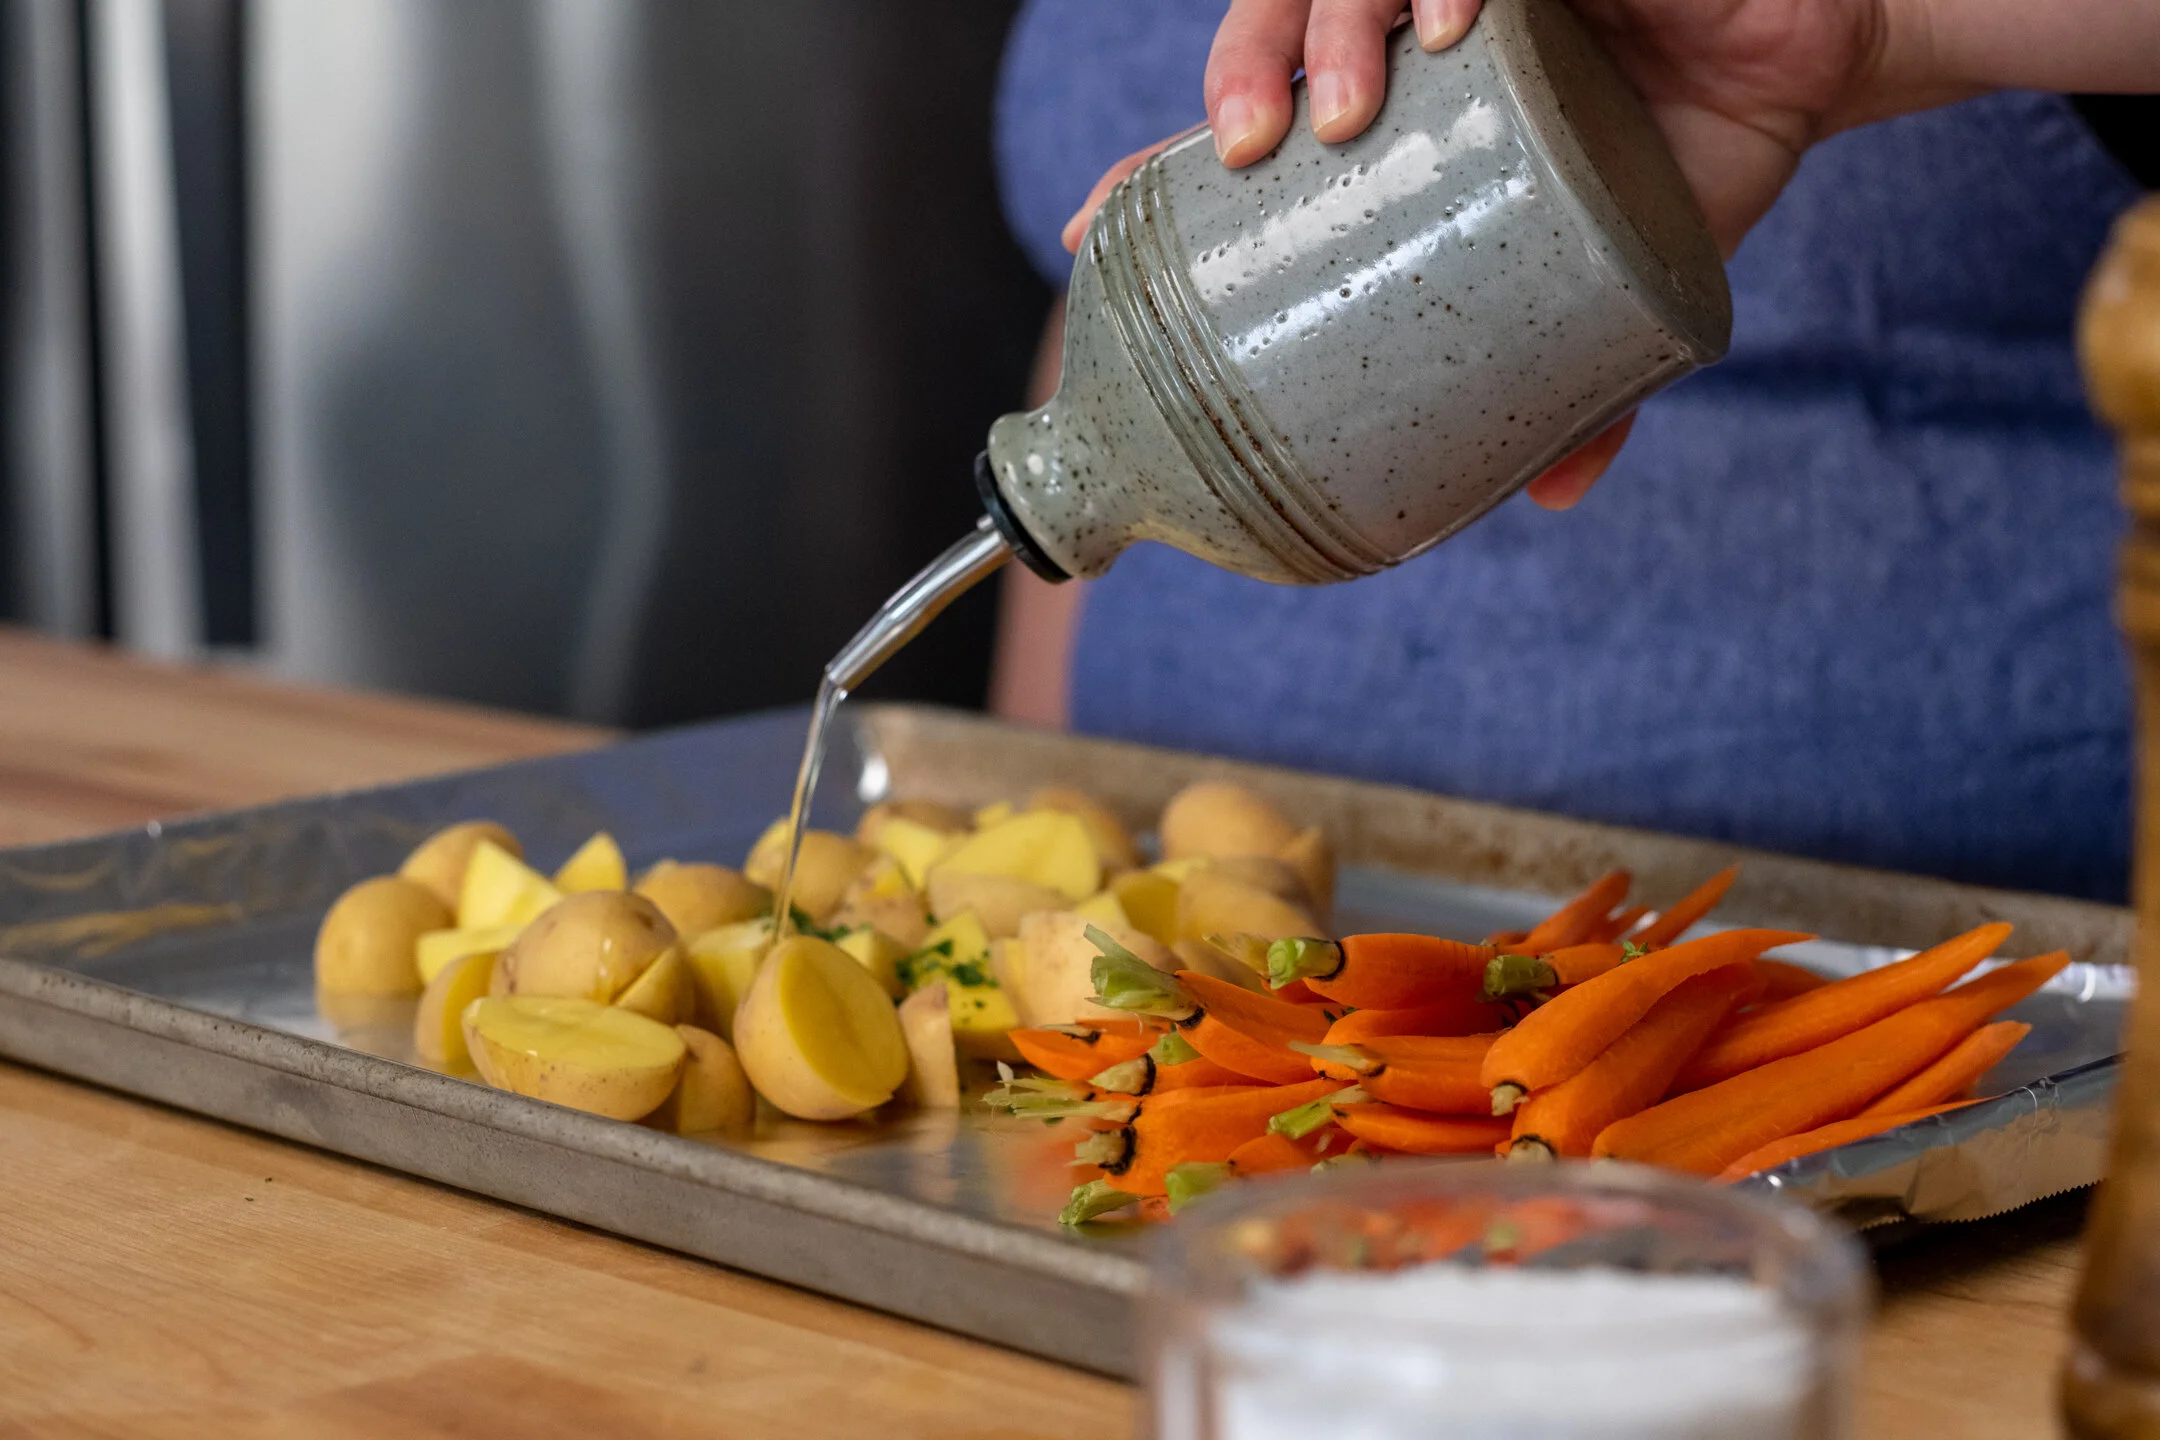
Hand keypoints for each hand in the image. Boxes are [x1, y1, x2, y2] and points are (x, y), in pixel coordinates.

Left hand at [1063, 0, 1897, 508]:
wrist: (1812, 64)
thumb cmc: (1680, 166)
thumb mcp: (1610, 289)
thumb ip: (1579, 386)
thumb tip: (1553, 494)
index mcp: (1390, 122)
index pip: (1244, 127)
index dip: (1155, 170)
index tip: (1088, 230)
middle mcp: (1408, 37)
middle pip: (1273, 25)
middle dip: (1238, 76)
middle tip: (1242, 152)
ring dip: (1324, 23)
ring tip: (1335, 110)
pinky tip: (1448, 20)